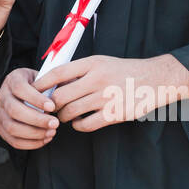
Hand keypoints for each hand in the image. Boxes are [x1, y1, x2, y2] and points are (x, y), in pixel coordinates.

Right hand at [0, 67, 57, 149]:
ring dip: (34, 133)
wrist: (20, 90)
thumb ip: (55, 82)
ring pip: (12, 127)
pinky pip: (13, 140)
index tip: (52, 107)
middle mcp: (2, 96)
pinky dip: (30, 143)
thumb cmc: (37, 84)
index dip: (36, 99)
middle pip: (14, 110)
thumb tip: (68, 91)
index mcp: (13, 80)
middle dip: (37, 120)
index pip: (20, 89)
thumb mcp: (44, 77)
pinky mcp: (1, 127)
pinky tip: (44, 139)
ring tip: (51, 132)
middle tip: (55, 123)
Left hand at [33, 54, 188, 130]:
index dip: (42, 83)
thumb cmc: (123, 70)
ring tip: (62, 116)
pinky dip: (78, 125)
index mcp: (92, 63)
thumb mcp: (101, 62)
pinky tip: (78, 122)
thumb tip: (53, 82)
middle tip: (48, 108)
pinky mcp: (114, 114)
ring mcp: (106, 97)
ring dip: (62, 116)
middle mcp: (98, 79)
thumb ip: (79, 71)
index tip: (34, 90)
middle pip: (61, 96)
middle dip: (50, 105)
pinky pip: (86, 124)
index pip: (58, 73)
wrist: (153, 79)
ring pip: (71, 112)